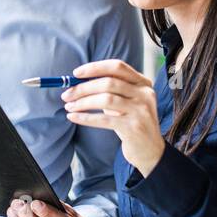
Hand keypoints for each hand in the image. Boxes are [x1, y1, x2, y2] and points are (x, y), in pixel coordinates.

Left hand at [62, 59, 164, 175]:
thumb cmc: (131, 121)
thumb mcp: (126, 101)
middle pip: (108, 82)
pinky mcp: (133, 127)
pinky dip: (85, 118)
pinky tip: (73, 118)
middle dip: (83, 88)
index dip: (95, 68)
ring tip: (69, 107)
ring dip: (82, 103)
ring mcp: (140, 110)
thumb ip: (111, 89)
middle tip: (66, 95)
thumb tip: (78, 82)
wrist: (150, 150)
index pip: (117, 67)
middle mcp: (144, 93)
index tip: (75, 74)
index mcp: (143, 82)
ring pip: (106, 100)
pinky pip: (104, 119)